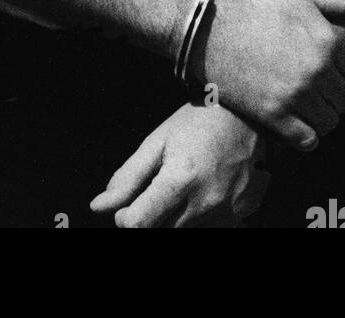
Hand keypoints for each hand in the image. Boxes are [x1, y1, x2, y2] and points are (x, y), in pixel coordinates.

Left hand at [89, 103, 269, 227]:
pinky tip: (202, 191)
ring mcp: (228, 212)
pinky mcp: (242, 215)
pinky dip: (198, 215)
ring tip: (184, 183)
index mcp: (180, 180)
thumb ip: (128, 178)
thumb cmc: (195, 122)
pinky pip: (210, 226)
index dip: (126, 219)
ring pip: (184, 230)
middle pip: (162, 230)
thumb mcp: (156, 141)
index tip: (126, 208)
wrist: (245, 114)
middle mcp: (206, 202)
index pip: (140, 224)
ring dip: (175, 216)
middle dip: (152, 216)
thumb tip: (99, 207)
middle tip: (158, 188)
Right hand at [195, 0, 344, 149]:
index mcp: (328, 42)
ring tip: (302, 97)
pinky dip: (305, 133)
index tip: (329, 66)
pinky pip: (308, 140)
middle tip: (312, 80)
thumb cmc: (257, 6)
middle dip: (334, 92)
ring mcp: (294, 96)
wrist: (207, 26)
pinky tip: (293, 116)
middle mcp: (316, 72)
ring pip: (330, 122)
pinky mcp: (272, 115)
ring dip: (320, 113)